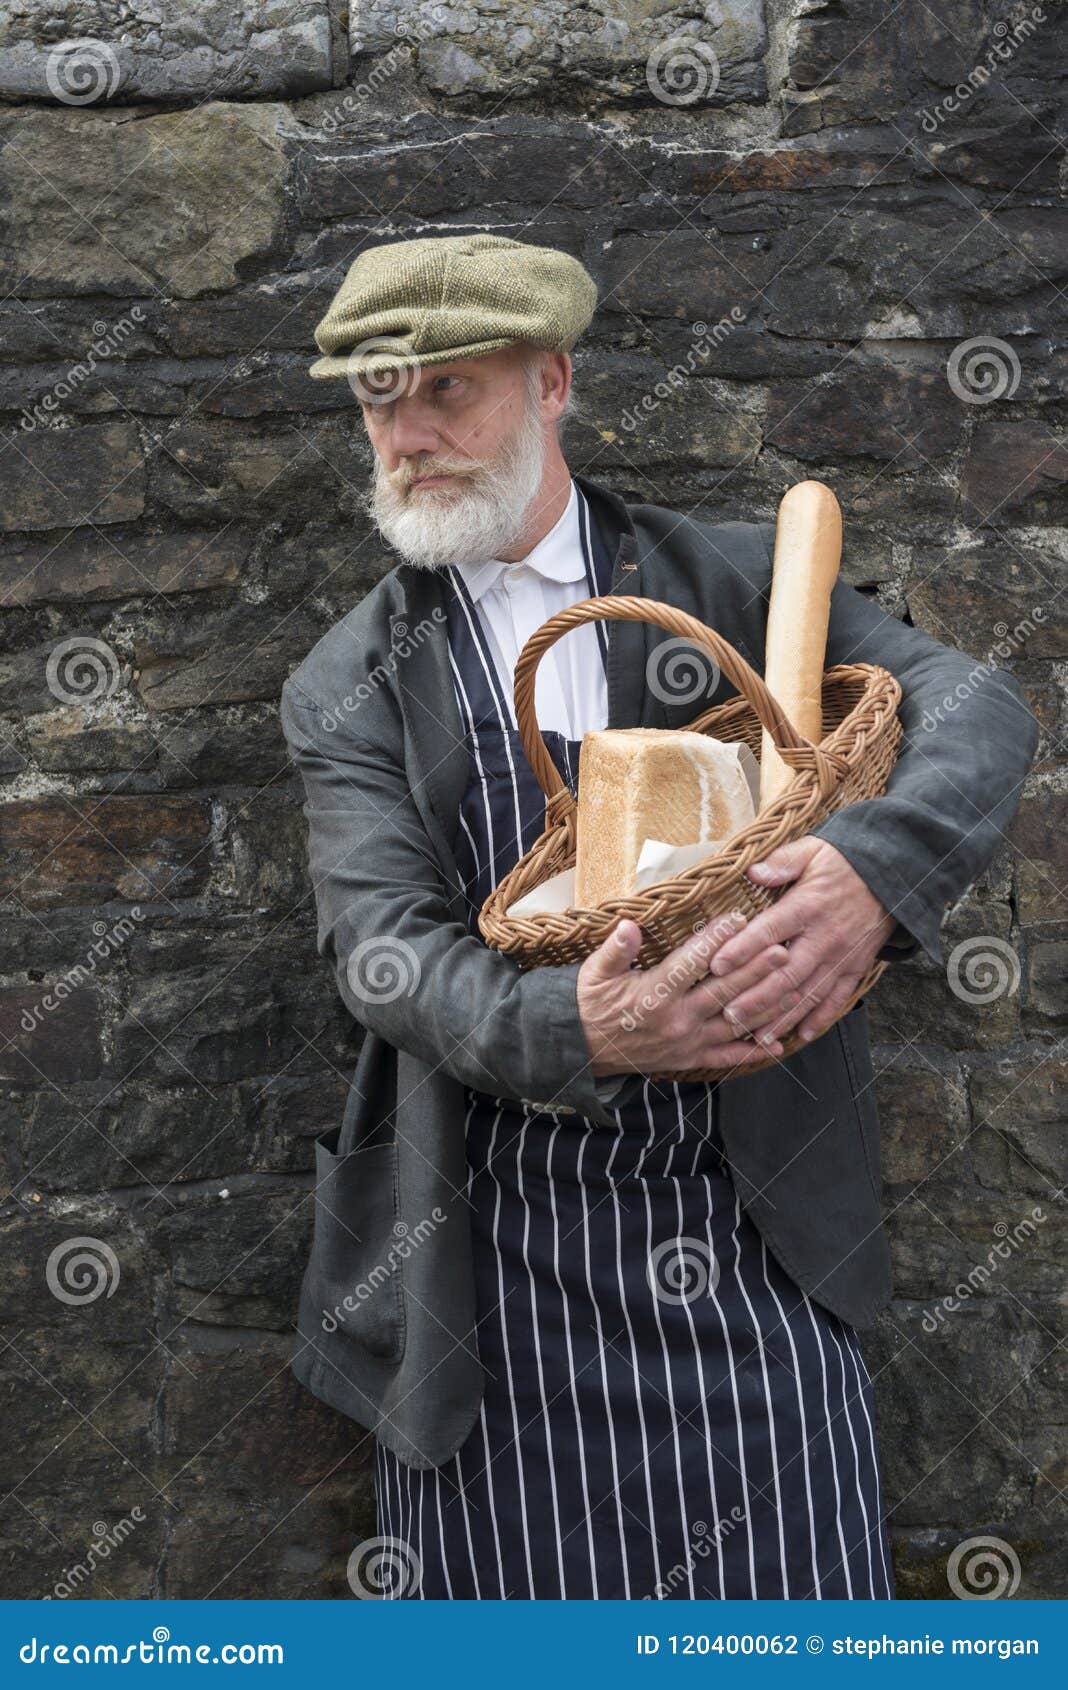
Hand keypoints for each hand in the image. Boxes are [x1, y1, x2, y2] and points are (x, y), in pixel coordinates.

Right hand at [577, 910, 792, 1076]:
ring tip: (795, 987)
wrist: (582, 1050)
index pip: (692, 961)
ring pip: (734, 1022)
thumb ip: (616, 949)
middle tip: (783, 949)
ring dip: (766, 1005)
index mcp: (654, 994)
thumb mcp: (594, 973)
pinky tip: (779, 1043)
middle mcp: (677, 1019)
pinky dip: (753, 1051)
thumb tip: (630, 925)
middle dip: (756, 969)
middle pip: (724, 990)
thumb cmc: (590, 1005)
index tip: (739, 918)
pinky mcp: (690, 1058)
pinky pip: (728, 1057)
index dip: (716, 938)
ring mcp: (687, 1042)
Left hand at [709, 837, 896, 1046]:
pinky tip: (801, 1035)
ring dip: (783, 1017)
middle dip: (757, 997)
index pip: (769, 930)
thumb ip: (783, 861)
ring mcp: (841, 956)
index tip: (716, 965)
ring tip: (758, 1037)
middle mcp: (823, 936)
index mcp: (807, 906)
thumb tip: (753, 871)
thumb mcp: (813, 850)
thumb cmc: (844, 863)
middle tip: (729, 1015)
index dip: (742, 948)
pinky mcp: (856, 967)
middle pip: (786, 973)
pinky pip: (838, 998)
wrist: (893, 876)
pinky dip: (821, 1018)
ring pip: (809, 992)